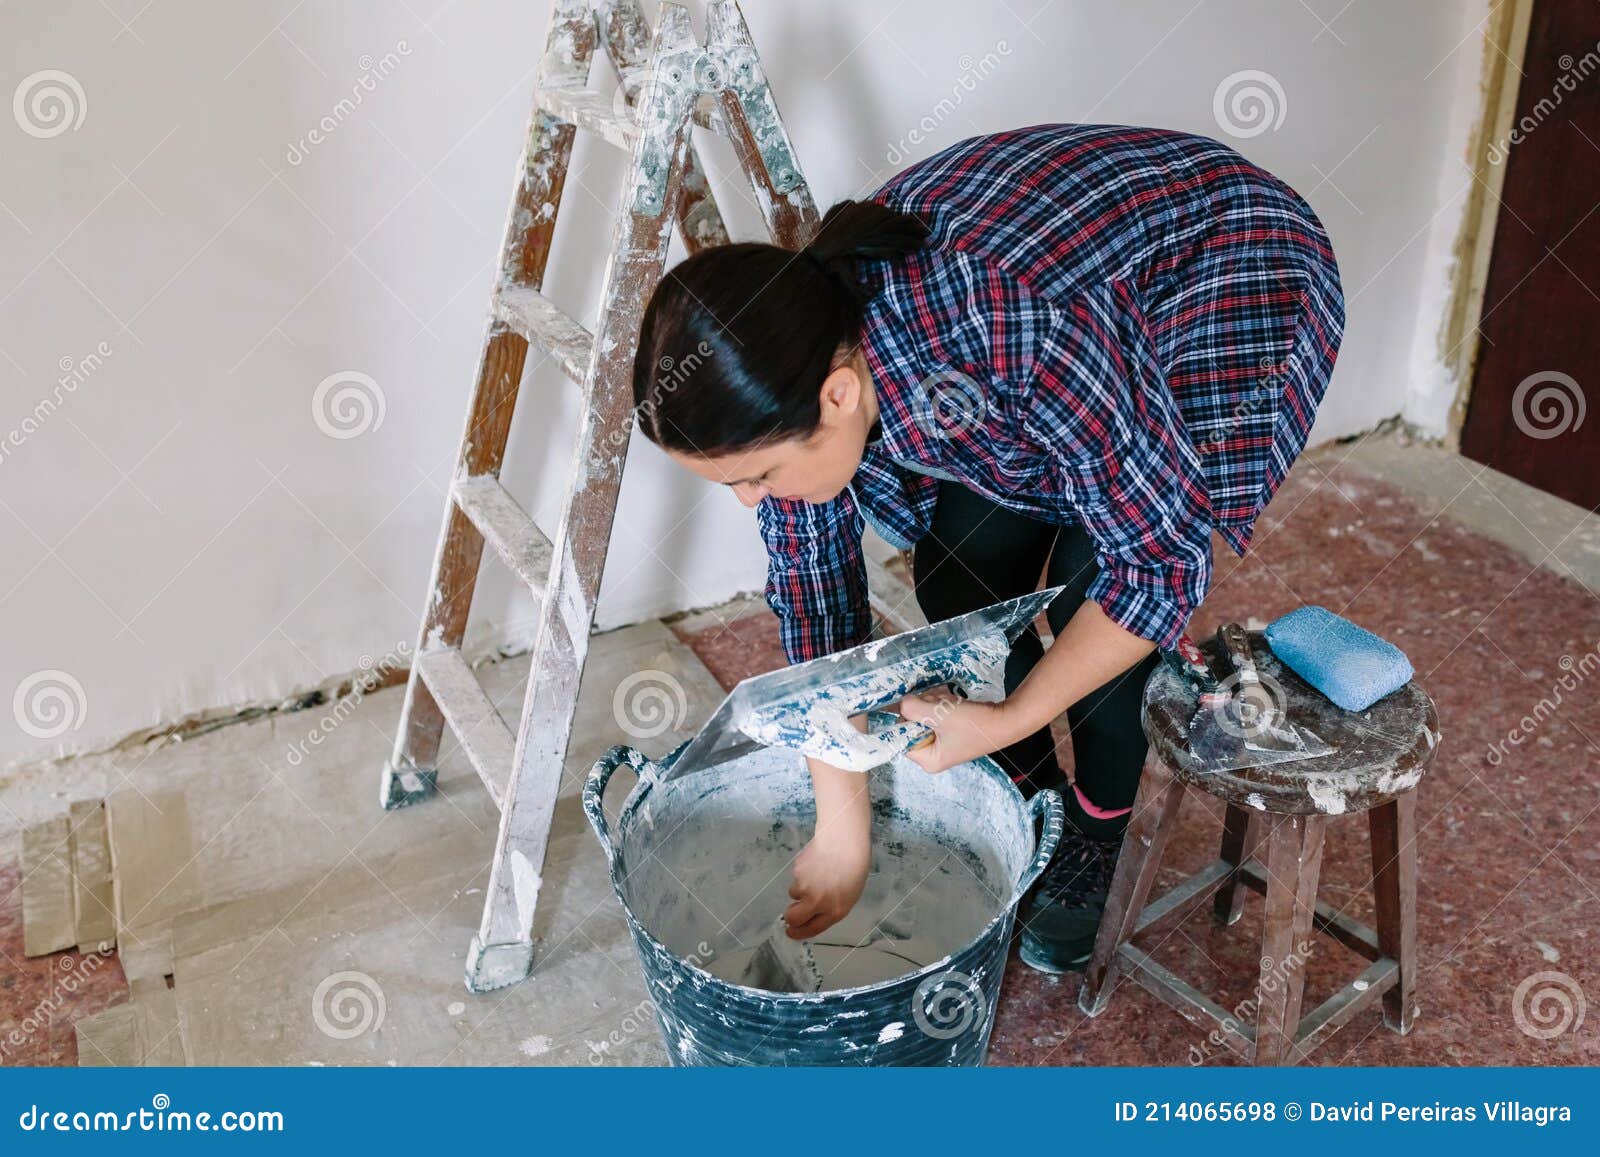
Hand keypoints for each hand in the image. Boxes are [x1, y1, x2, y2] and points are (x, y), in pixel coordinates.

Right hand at [785, 820, 869, 939]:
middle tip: (792, 911)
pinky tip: (816, 863)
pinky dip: (803, 873)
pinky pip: (796, 877)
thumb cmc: (853, 866)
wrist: (845, 840)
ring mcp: (806, 886)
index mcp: (835, 911)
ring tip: (817, 874)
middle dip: (790, 917)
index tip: (791, 932)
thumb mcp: (849, 895)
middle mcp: (818, 902)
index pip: (812, 929)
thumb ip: (830, 908)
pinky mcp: (797, 872)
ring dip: (801, 888)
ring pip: (794, 894)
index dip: (799, 933)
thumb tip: (812, 914)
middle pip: (794, 918)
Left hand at [898, 689, 1021, 773]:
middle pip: (913, 725)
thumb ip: (912, 708)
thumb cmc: (974, 723)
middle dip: (924, 707)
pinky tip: (953, 700)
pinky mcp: (950, 729)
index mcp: (928, 760)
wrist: (1006, 719)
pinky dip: (942, 703)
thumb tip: (900, 703)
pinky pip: (936, 713)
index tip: (915, 705)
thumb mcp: (938, 714)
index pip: (901, 738)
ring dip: (934, 702)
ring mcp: (942, 741)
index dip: (905, 720)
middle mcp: (933, 754)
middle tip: (939, 701)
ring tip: (949, 700)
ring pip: (924, 715)